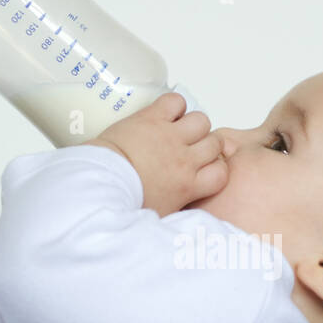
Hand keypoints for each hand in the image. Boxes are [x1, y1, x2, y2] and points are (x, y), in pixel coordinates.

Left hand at [89, 92, 228, 216]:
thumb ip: (178, 211)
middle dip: (205, 145)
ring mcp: (170, 137)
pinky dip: (174, 105)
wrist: (100, 183)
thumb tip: (184, 221)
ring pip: (202, 120)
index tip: (204, 167)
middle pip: (215, 143)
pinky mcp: (153, 118)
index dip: (215, 167)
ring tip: (178, 130)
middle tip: (188, 148)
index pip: (222, 172)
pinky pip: (177, 101)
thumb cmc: (124, 201)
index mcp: (188, 185)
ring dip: (193, 124)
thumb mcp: (159, 216)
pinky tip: (165, 115)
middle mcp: (185, 159)